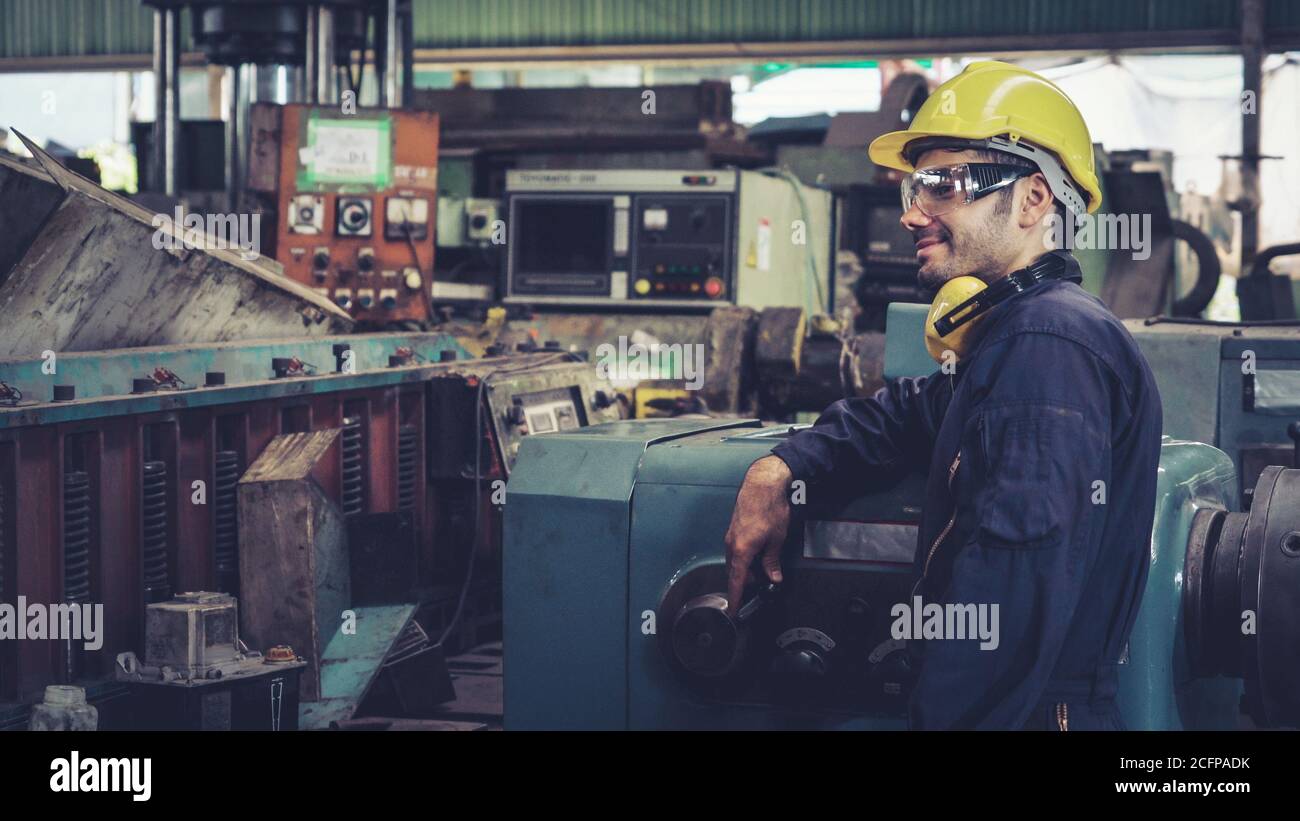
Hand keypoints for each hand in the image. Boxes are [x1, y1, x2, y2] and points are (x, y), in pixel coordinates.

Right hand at [723, 455, 792, 617]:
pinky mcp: (734, 529)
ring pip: (735, 561)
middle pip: (735, 572)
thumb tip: (773, 577)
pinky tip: (757, 553)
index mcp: (741, 551)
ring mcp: (731, 536)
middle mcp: (732, 545)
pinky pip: (736, 550)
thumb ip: (772, 561)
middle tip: (759, 585)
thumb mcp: (776, 540)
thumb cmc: (769, 509)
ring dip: (745, 568)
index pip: (736, 581)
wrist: (761, 485)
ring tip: (762, 568)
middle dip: (745, 581)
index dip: (735, 598)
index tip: (733, 610)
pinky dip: (744, 557)